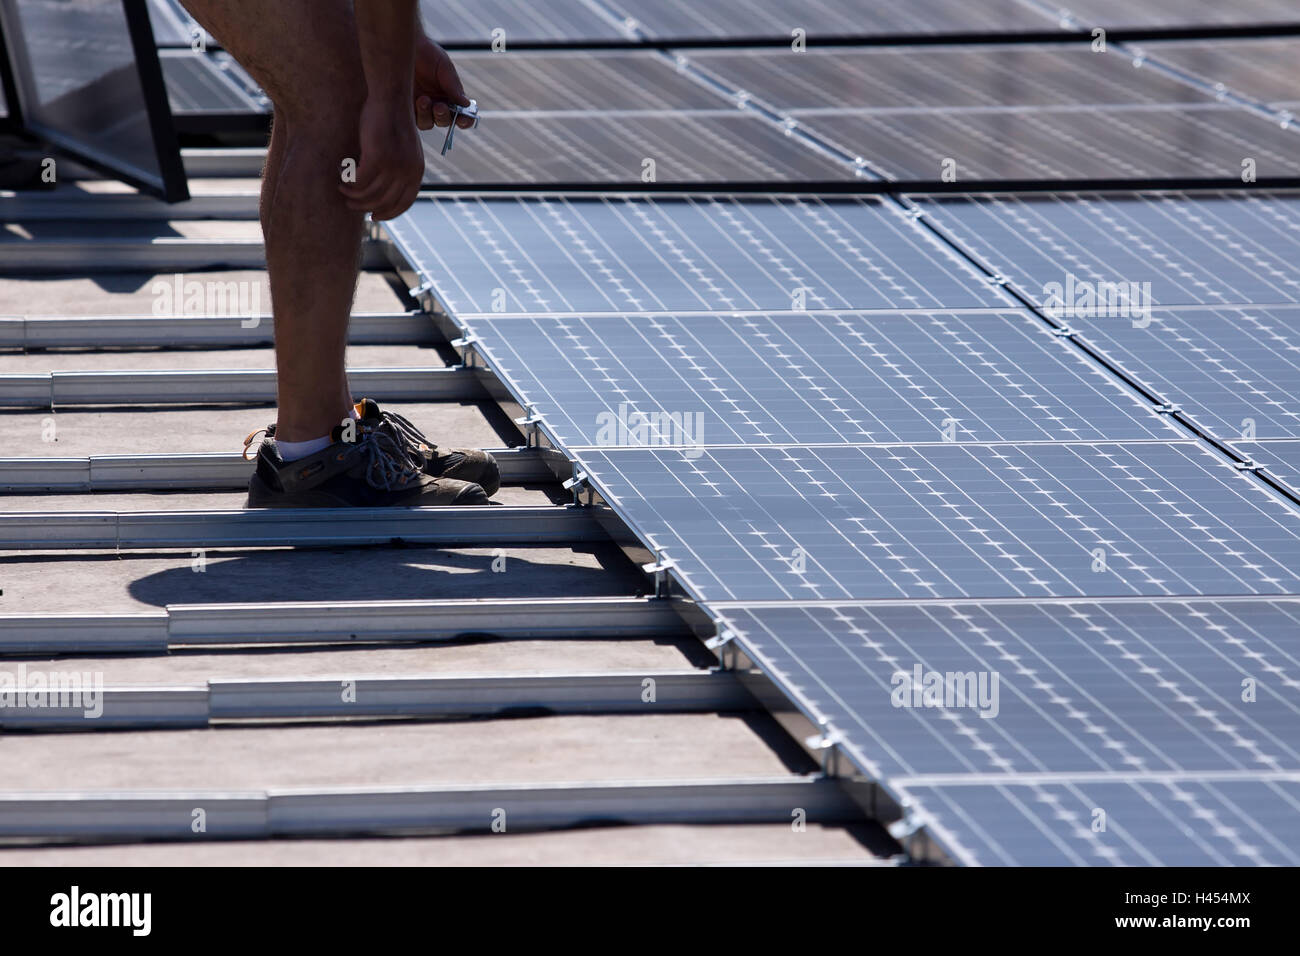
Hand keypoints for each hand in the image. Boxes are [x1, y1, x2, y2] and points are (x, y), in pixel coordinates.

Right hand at [338, 96, 424, 221]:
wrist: (391, 97)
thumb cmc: (392, 120)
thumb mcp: (401, 149)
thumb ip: (397, 168)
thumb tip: (383, 188)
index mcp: (416, 171)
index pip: (403, 203)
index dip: (387, 213)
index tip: (374, 216)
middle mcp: (408, 172)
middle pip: (383, 202)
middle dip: (364, 206)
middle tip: (349, 202)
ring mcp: (394, 166)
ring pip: (368, 193)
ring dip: (352, 193)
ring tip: (341, 187)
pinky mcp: (377, 157)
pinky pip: (358, 180)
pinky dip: (347, 180)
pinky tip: (340, 172)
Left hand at [413, 37, 474, 131]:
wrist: (406, 45)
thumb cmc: (428, 54)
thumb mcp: (444, 68)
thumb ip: (454, 87)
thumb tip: (466, 104)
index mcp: (451, 97)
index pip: (462, 115)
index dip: (464, 121)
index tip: (462, 120)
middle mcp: (437, 105)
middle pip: (444, 121)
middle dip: (443, 116)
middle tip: (439, 106)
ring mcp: (421, 107)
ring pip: (427, 123)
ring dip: (427, 115)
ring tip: (423, 99)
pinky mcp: (405, 106)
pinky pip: (411, 119)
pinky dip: (415, 113)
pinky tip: (415, 100)